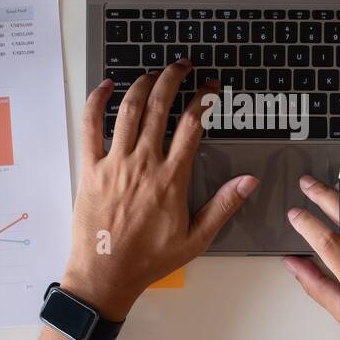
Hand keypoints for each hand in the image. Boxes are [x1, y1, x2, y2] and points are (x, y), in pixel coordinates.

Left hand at [62, 61, 258, 320]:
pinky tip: (105, 87)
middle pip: (160, 107)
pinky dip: (96, 102)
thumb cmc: (151, 259)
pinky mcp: (91, 168)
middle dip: (173, 79)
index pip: (192, 125)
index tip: (210, 87)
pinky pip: (90, 127)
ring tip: (153, 72)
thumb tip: (250, 180)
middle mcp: (144, 163)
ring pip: (129, 110)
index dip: (203, 100)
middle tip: (182, 66)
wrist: (106, 274)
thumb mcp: (197, 238)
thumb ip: (224, 206)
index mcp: (172, 178)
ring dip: (142, 84)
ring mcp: (115, 163)